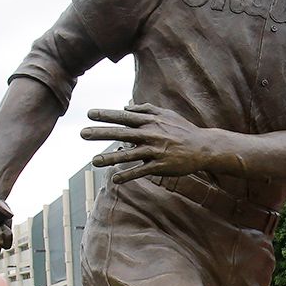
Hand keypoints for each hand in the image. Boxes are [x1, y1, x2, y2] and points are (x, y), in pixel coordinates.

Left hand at [80, 103, 215, 183]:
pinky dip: (128, 175)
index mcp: (150, 121)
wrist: (203, 147)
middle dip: (101, 133)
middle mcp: (151, 134)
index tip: (90, 113)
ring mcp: (155, 151)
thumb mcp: (166, 114)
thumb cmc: (183, 129)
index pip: (124, 116)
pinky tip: (114, 180)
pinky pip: (141, 171)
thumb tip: (126, 106)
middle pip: (121, 133)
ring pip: (128, 155)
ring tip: (94, 162)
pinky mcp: (160, 165)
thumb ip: (146, 109)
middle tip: (82, 133)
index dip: (107, 115)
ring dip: (110, 159)